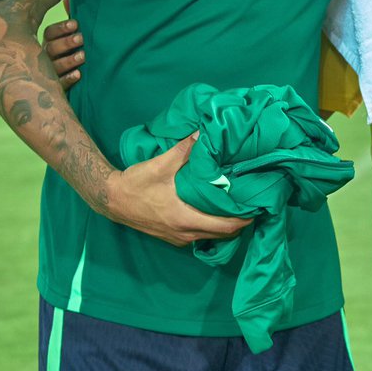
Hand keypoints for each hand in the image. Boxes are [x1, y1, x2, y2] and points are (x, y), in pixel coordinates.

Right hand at [43, 18, 84, 86]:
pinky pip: (59, 85)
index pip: (50, 32)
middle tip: (81, 38)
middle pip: (51, 48)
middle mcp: (44, 57)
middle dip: (66, 42)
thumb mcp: (71, 36)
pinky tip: (78, 74)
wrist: (67, 79)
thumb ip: (71, 21)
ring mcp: (48, 73)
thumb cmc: (72, 51)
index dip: (61, 28)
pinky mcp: (55, 88)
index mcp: (49, 42)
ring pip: (53, 66)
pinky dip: (68, 79)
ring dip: (68, 60)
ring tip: (83, 56)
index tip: (75, 24)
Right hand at [105, 133, 250, 245]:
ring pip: (211, 235)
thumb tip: (202, 133)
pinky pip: (199, 234)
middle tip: (252, 203)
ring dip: (225, 224)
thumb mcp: (161, 165)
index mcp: (186, 219)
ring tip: (236, 205)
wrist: (112, 200)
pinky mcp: (172, 236)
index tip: (259, 206)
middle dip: (239, 221)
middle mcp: (185, 234)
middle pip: (222, 234)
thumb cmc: (136, 184)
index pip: (226, 227)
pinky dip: (211, 225)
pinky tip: (213, 209)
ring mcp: (178, 237)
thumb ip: (184, 150)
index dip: (245, 219)